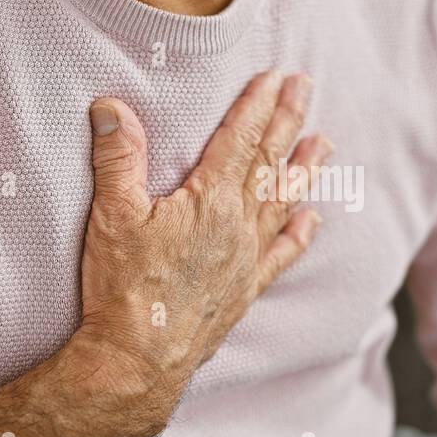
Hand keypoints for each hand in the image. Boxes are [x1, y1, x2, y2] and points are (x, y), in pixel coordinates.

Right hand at [75, 71, 331, 433]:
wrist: (138, 359)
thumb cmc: (124, 288)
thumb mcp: (113, 215)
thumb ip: (118, 157)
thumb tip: (111, 107)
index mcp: (210, 200)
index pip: (240, 139)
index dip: (257, 104)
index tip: (274, 76)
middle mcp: (239, 226)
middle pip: (269, 162)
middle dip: (287, 120)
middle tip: (306, 86)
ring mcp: (246, 260)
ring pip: (283, 203)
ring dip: (304, 170)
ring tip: (325, 143)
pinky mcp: (244, 292)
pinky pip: (281, 256)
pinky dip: (299, 235)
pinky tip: (313, 220)